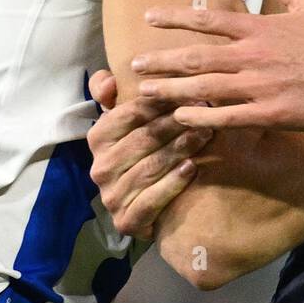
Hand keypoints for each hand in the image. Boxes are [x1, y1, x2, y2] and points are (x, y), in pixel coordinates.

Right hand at [86, 69, 213, 238]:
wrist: (148, 207)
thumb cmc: (142, 151)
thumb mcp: (127, 120)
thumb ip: (111, 93)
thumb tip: (109, 80)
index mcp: (98, 139)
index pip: (128, 114)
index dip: (158, 101)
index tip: (187, 92)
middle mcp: (100, 168)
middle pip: (142, 139)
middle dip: (175, 122)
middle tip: (205, 109)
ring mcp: (112, 196)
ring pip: (149, 168)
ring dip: (179, 148)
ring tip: (206, 134)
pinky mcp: (126, 221)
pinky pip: (150, 200)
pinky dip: (172, 183)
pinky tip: (192, 168)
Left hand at [134, 0, 303, 130]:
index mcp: (261, 28)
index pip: (208, 20)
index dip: (175, 18)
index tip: (148, 17)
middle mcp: (254, 55)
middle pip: (197, 57)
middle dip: (162, 61)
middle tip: (135, 65)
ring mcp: (260, 86)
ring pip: (206, 88)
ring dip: (172, 91)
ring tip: (147, 93)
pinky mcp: (269, 113)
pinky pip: (226, 116)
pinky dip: (201, 116)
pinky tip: (180, 117)